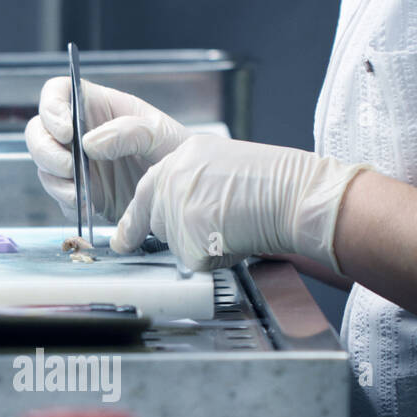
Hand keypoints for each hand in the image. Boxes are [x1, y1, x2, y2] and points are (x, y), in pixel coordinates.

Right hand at [25, 77, 189, 223]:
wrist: (182, 194)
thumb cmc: (175, 153)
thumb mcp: (162, 134)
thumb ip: (129, 131)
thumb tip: (88, 144)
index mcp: (96, 106)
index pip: (57, 93)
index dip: (51, 108)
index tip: (66, 131)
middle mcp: (79, 134)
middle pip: (38, 131)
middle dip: (45, 150)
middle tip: (69, 168)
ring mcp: (77, 166)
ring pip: (43, 166)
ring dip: (55, 180)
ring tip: (81, 193)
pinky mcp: (80, 195)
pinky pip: (59, 197)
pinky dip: (67, 203)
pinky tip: (88, 207)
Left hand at [111, 135, 369, 272]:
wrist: (293, 194)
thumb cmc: (274, 184)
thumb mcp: (223, 170)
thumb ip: (192, 187)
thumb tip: (172, 219)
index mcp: (184, 154)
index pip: (147, 190)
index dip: (134, 221)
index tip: (122, 241)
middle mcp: (173, 176)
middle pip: (156, 221)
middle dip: (178, 236)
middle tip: (214, 232)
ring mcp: (176, 205)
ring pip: (175, 244)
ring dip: (201, 246)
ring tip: (235, 225)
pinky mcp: (187, 234)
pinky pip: (194, 262)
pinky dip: (215, 260)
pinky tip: (237, 238)